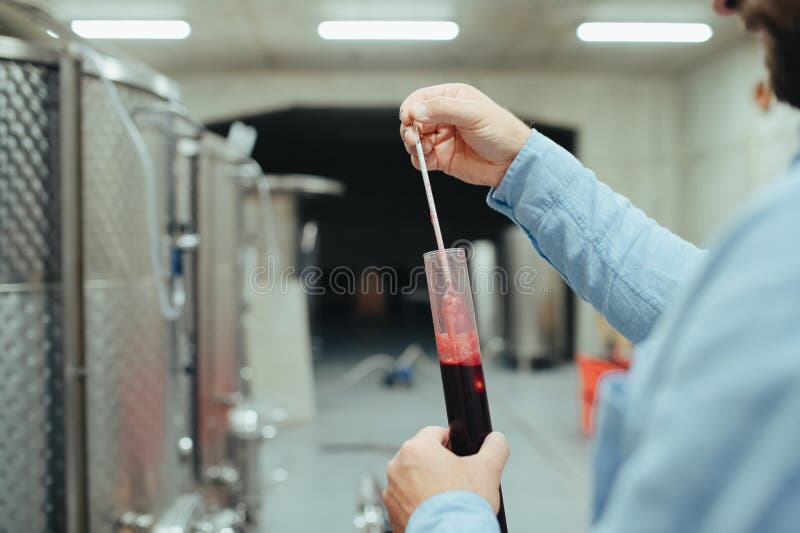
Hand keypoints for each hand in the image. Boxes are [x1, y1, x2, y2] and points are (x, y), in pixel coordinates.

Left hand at [383, 426, 509, 532]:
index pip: (435, 433)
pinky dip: (419, 504)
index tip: (461, 456)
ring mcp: (391, 492)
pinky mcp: (391, 513)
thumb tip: (496, 440)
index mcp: (416, 449)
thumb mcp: (488, 469)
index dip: (452, 442)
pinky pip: (406, 501)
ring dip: (428, 484)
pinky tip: (437, 513)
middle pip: (422, 457)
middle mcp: (397, 467)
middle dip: (439, 465)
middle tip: (458, 480)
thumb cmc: (464, 506)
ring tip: (448, 500)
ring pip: (413, 479)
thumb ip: (494, 447)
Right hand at [399, 83, 530, 187]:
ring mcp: (441, 138)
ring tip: (425, 149)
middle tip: (415, 139)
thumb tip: (414, 110)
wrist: (512, 162)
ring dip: (413, 145)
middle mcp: (443, 117)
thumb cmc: (501, 131)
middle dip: (409, 129)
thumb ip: (442, 109)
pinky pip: (421, 158)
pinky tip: (429, 160)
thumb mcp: (473, 113)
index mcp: (451, 98)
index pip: (420, 99)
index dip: (410, 108)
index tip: (408, 119)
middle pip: (413, 120)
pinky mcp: (441, 158)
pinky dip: (419, 160)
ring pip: (414, 139)